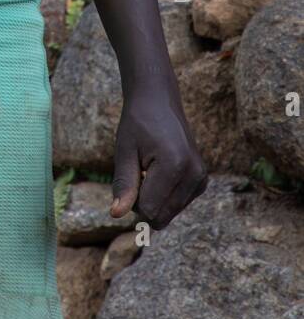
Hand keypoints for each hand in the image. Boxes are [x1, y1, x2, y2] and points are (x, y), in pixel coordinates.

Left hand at [109, 80, 208, 230]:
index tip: (130, 174)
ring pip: (169, 214)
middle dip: (143, 203)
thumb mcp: (125, 151)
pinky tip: (160, 171)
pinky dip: (163, 195)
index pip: (148, 210)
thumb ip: (124, 184)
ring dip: (153, 198)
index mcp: (175, 166)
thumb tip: (116, 215)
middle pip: (161, 216)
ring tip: (149, 168)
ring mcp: (201, 179)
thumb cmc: (137, 123)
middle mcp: (194, 175)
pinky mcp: (202, 181)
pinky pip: (177, 205)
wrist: (158, 101)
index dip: (131, 200)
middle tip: (138, 171)